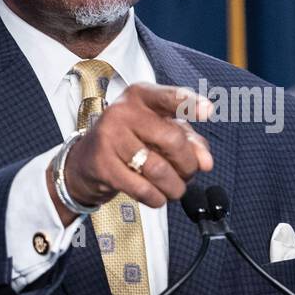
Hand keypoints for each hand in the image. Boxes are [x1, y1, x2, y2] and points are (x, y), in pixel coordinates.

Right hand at [45, 84, 214, 223]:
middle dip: (188, 165)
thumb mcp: (160, 131)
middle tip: (188, 174)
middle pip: (172, 140)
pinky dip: (157, 198)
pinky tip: (158, 197)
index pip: (169, 97)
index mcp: (141, 96)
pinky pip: (142, 188)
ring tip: (175, 189)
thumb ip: (189, 141)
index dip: (190, 104)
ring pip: (159, 169)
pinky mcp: (104, 165)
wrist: (86, 161)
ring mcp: (110, 137)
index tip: (208, 111)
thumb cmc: (131, 141)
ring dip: (175, 186)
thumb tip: (205, 162)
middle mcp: (123, 112)